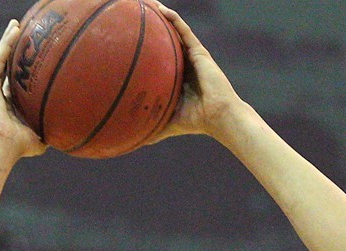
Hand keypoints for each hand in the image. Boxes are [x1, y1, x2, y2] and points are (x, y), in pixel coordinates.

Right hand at [0, 19, 45, 159]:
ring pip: (3, 57)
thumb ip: (51, 130)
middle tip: (25, 33)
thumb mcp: (40, 137)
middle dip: (16, 48)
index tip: (36, 55)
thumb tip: (69, 133)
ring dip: (9, 40)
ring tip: (17, 24)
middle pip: (9, 64)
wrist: (2, 146)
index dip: (25, 67)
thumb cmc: (20, 146)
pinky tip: (14, 29)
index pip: (18, 80)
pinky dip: (6, 43)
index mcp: (10, 103)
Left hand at [145, 3, 244, 142]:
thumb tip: (131, 141)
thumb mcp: (167, 122)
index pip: (158, 57)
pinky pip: (185, 31)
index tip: (126, 40)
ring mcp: (192, 56)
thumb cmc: (197, 121)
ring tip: (145, 4)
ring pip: (174, 30)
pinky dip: (173, 19)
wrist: (219, 117)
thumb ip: (151, 128)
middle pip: (164, 39)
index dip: (145, 47)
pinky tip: (161, 9)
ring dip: (160, 16)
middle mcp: (183, 63)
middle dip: (150, 27)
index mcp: (176, 77)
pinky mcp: (199, 52)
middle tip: (132, 14)